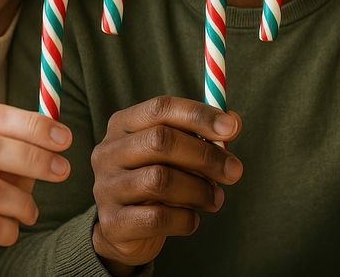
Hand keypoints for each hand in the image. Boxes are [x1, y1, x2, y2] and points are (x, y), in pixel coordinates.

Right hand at [0, 104, 72, 276]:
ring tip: (30, 212)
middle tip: (63, 170)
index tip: (65, 138)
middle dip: (34, 157)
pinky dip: (11, 230)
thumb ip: (24, 148)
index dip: (32, 124)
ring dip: (24, 202)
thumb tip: (58, 130)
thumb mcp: (2, 170)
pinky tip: (9, 231)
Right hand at [90, 96, 242, 273]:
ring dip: (199, 190)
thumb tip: (233, 122)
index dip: (199, 115)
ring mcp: (106, 188)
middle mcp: (108, 152)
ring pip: (160, 180)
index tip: (232, 127)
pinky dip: (185, 219)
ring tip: (215, 199)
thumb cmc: (156, 179)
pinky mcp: (113, 223)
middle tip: (234, 171)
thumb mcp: (176, 152)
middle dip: (205, 156)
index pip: (161, 108)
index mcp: (123, 125)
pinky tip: (192, 219)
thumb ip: (203, 136)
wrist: (124, 231)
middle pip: (160, 140)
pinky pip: (157, 218)